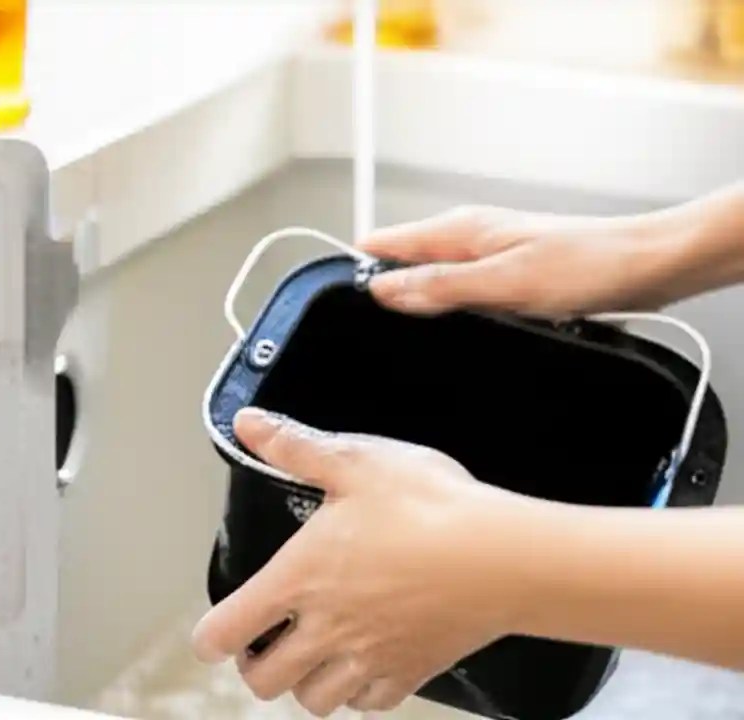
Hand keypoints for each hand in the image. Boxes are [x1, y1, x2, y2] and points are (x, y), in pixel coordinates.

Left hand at [191, 409, 533, 716]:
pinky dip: (357, 693)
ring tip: (312, 654)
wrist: (506, 556)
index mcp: (299, 579)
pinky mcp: (412, 672)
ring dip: (305, 682)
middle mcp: (326, 628)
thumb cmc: (430, 506)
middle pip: (263, 682)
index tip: (216, 629)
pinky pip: (369, 704)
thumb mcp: (356, 461)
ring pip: (314, 701)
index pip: (225, 632)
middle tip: (264, 641)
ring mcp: (369, 657)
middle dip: (255, 665)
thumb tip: (250, 425)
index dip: (210, 636)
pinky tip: (363, 662)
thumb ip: (296, 447)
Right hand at [358, 204, 700, 318]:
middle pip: (403, 264)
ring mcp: (487, 256)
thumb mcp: (503, 283)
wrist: (648, 264)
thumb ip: (439, 286)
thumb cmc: (587, 265)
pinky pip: (461, 292)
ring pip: (432, 281)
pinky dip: (454, 311)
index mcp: (458, 230)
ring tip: (417, 336)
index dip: (358, 271)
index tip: (342, 304)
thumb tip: (382, 289)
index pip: (382, 243)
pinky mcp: (507, 274)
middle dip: (387, 294)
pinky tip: (462, 333)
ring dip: (423, 306)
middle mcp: (468, 238)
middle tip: (379, 332)